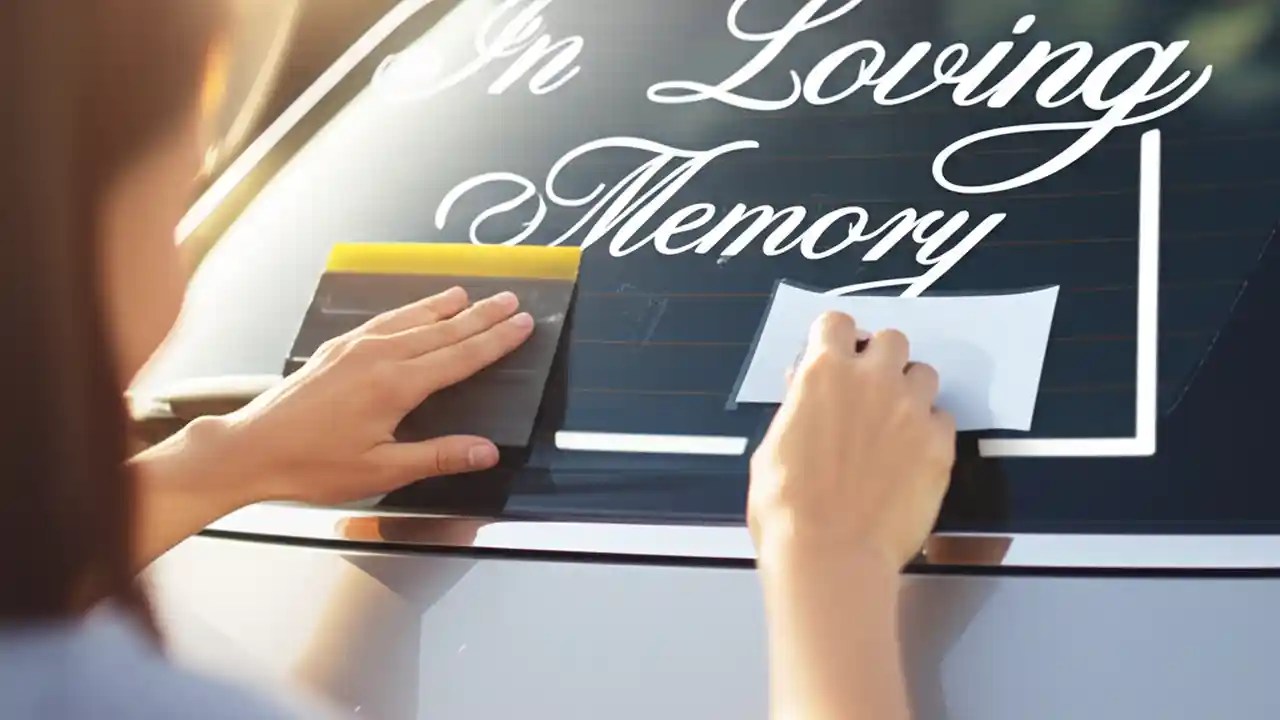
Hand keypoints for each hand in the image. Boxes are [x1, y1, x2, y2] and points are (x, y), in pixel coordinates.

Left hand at [214, 286, 533, 505]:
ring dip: (446, 306)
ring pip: (413, 318)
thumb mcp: (382, 470)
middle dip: (482, 315)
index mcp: (395, 385)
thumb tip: (486, 451)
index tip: (522, 324)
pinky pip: (384, 319)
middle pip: (443, 330)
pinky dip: (409, 310)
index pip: (460, 357)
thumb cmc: (312, 465)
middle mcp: (378, 356)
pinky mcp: (336, 348)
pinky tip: (416, 309)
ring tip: (470, 294)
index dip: (495, 340)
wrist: (253, 449)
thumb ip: (438, 457)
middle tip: (511, 300)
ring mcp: (355, 347)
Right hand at [748, 311, 955, 569]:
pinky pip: (943, 420)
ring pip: (924, 374)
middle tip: (868, 389)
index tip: (834, 356)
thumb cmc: (786, 508)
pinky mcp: (939, 444)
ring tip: (895, 422)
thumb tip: (806, 393)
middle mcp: (872, 380)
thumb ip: (799, 407)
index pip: (837, 323)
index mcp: (823, 373)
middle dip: (880, 359)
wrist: (828, 555)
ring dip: (910, 390)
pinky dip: (929, 431)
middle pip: (891, 339)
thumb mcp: (773, 445)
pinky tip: (911, 456)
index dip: (836, 339)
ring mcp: (910, 410)